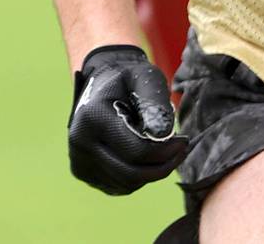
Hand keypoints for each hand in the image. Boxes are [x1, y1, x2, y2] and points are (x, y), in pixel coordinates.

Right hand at [67, 45, 187, 194]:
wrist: (100, 83)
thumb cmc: (127, 78)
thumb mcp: (144, 78)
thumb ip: (155, 103)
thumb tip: (162, 134)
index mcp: (93, 117)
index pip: (136, 150)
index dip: (166, 151)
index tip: (184, 141)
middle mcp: (80, 143)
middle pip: (131, 174)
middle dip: (163, 166)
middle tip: (181, 151)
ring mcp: (79, 161)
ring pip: (126, 183)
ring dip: (152, 172)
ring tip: (166, 150)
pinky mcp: (82, 172)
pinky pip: (118, 185)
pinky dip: (138, 176)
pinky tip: (146, 156)